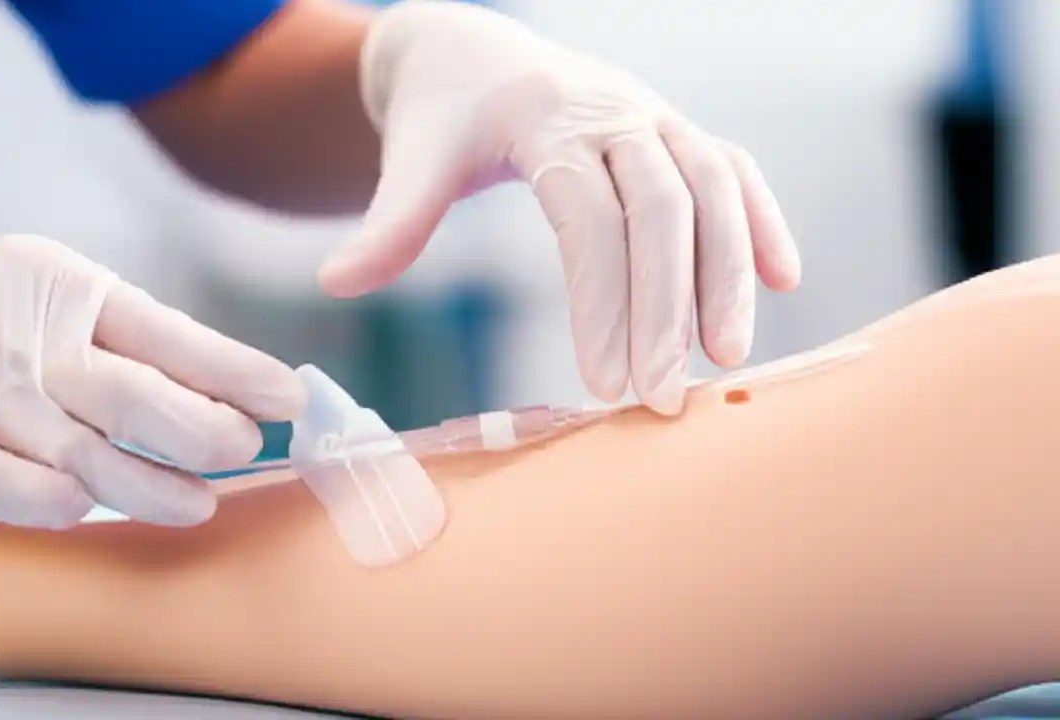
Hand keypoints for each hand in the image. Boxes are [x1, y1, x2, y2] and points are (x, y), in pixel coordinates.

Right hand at [0, 235, 304, 527]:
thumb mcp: (57, 292)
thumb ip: (135, 334)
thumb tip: (237, 387)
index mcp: (65, 291)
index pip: (166, 333)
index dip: (235, 370)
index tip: (289, 399)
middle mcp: (25, 344)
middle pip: (130, 397)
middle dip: (203, 430)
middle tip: (246, 447)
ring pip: (85, 457)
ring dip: (155, 487)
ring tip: (202, 502)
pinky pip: (15, 492)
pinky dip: (61, 504)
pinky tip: (95, 503)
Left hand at [319, 0, 800, 412]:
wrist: (471, 49)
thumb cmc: (439, 113)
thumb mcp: (409, 158)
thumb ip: (387, 223)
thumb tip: (335, 285)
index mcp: (546, 117)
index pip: (591, 217)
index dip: (602, 302)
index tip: (602, 385)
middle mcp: (615, 110)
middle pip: (664, 209)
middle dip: (669, 308)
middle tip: (664, 397)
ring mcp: (655, 117)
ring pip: (715, 189)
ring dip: (729, 274)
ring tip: (729, 360)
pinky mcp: (676, 132)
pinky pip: (735, 169)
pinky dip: (761, 222)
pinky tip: (786, 280)